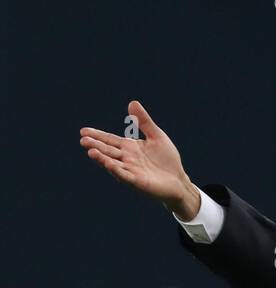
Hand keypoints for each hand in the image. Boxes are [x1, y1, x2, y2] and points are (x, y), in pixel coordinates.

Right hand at [80, 101, 199, 219]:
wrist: (179, 180)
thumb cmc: (168, 160)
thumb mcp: (156, 136)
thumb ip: (144, 122)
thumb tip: (132, 103)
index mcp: (130, 147)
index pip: (110, 140)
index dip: (98, 135)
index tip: (84, 131)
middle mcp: (127, 159)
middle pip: (108, 151)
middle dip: (96, 145)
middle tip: (82, 140)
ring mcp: (131, 171)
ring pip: (113, 163)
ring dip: (102, 158)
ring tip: (90, 152)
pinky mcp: (138, 182)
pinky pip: (125, 175)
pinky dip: (116, 170)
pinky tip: (108, 164)